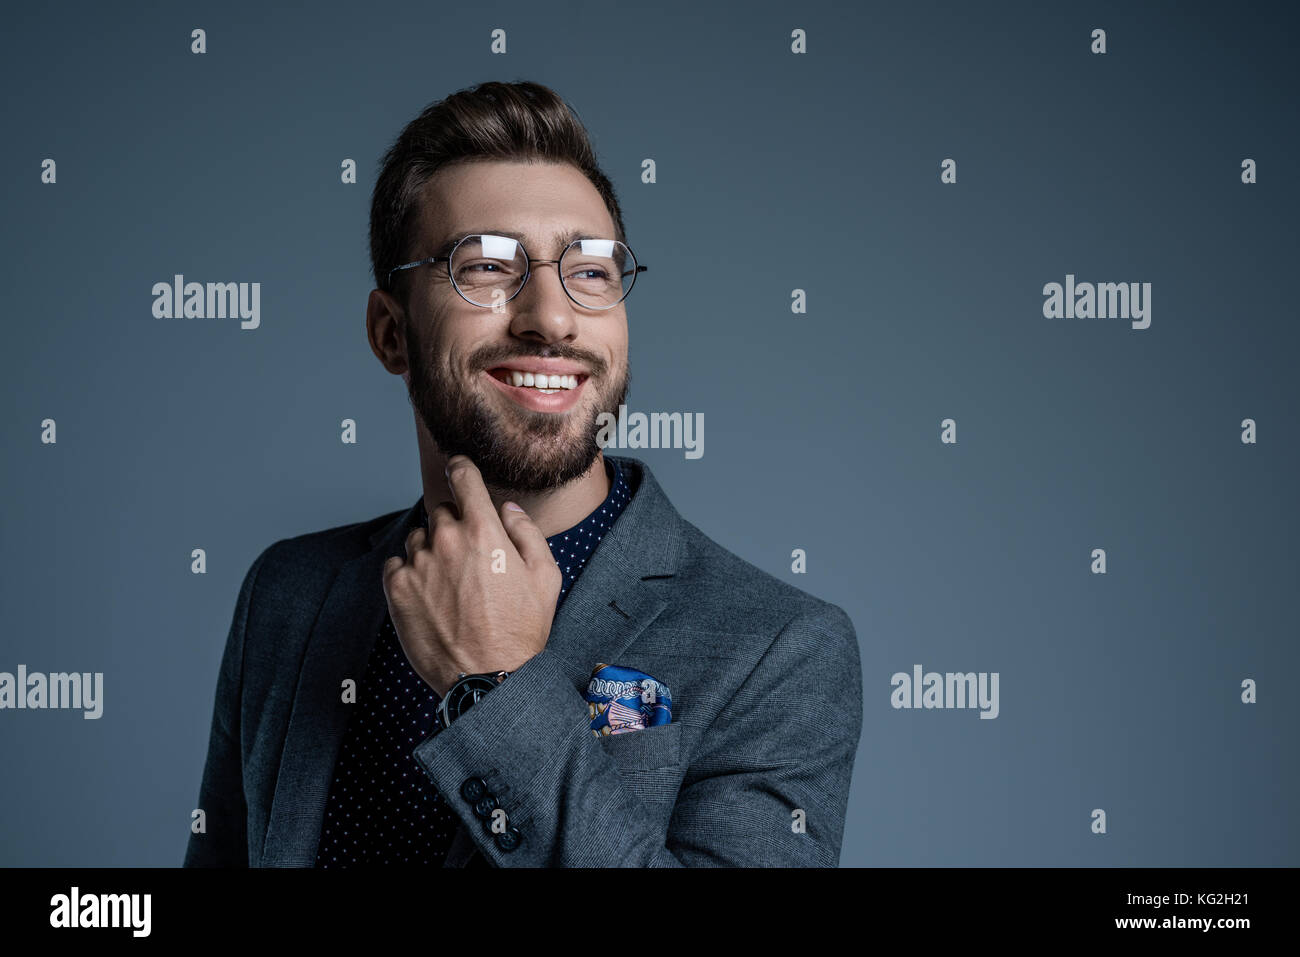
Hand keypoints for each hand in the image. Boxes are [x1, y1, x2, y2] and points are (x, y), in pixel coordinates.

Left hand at [382, 455, 562, 697]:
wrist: (488, 678)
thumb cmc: (521, 630)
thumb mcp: (546, 577)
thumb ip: (527, 532)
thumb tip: (507, 509)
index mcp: (484, 531)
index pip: (463, 477)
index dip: (461, 468)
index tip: (458, 468)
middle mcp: (447, 540)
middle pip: (441, 510)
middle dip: (454, 525)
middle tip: (469, 559)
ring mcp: (418, 564)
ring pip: (419, 538)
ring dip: (431, 550)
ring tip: (450, 584)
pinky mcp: (397, 589)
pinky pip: (397, 564)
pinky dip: (410, 572)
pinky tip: (429, 595)